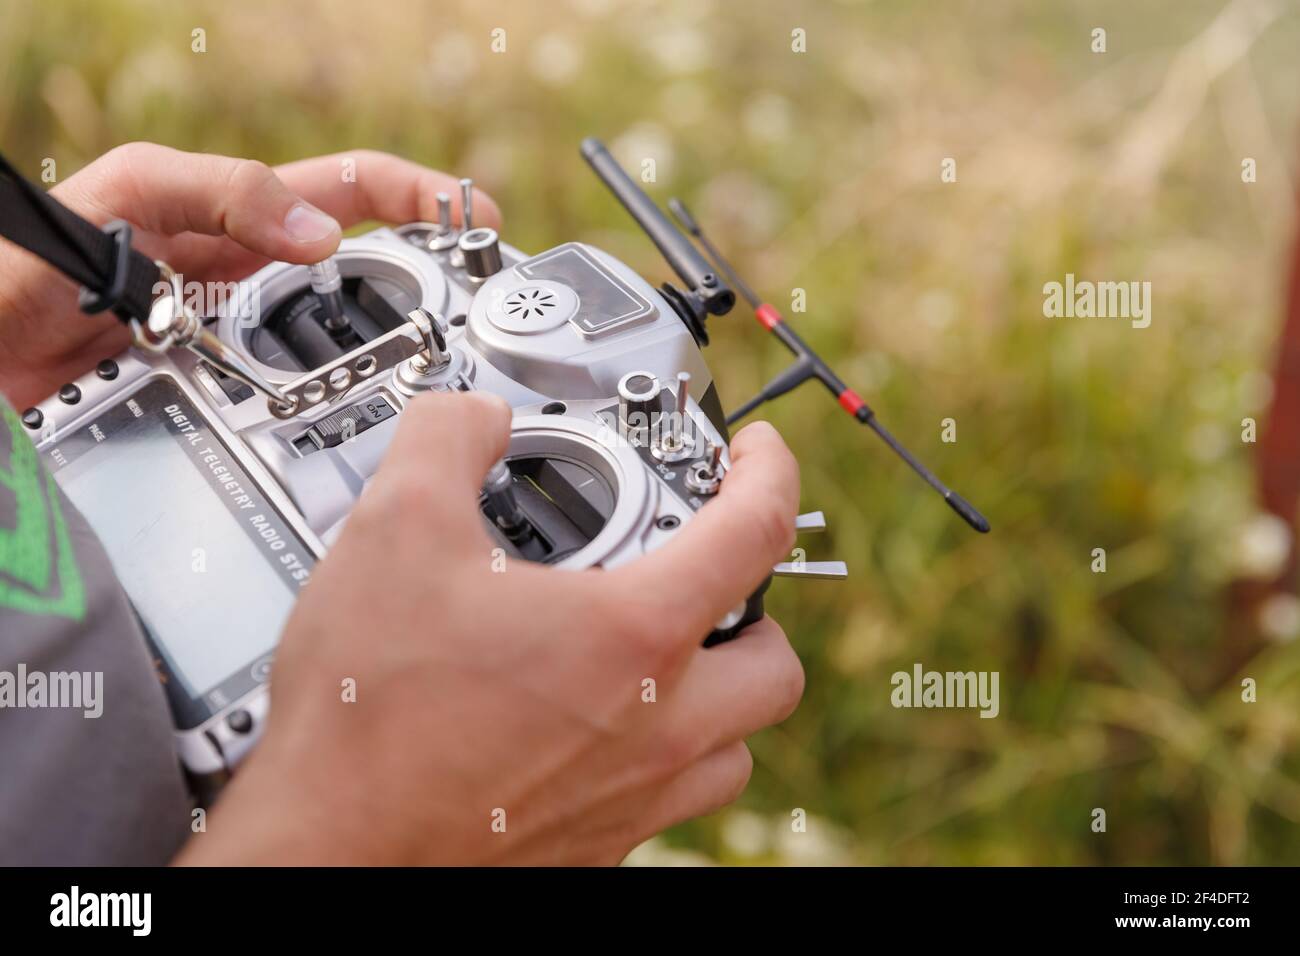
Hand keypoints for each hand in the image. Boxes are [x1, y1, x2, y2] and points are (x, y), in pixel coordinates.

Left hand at [0, 143, 498, 407]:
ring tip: (435, 374)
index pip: (347, 189)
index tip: (474, 220)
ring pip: (339, 349)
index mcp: (236, 215)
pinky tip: (352, 433)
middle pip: (361, 274)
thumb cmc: (27, 261)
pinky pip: (293, 412)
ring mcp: (235, 345)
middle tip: (476, 313)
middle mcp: (246, 280)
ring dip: (389, 361)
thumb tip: (324, 236)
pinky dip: (332, 420)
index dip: (416, 196)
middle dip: (426, 285)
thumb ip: (223, 195)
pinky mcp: (216, 407)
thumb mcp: (130, 196)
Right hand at [178, 392, 803, 865]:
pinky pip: (670, 800)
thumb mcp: (395, 529)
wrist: (329, 852)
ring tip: (656, 652)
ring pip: (736, 746)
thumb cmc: (368, 719)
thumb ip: (446, 440)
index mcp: (634, 636)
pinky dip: (663, 752)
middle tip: (702, 576)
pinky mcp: (595, 847)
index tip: (754, 456)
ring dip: (720, 689)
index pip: (756, 531)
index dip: (768, 470)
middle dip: (757, 605)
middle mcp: (657, 727)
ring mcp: (632, 798)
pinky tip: (593, 722)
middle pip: (774, 662)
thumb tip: (471, 418)